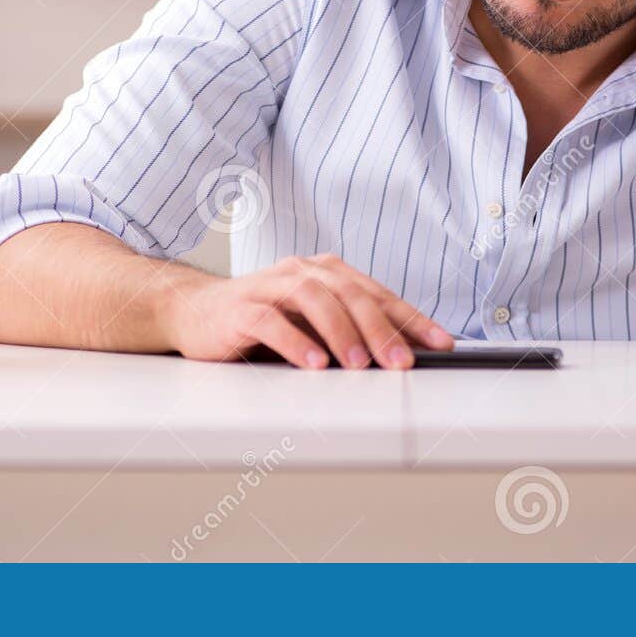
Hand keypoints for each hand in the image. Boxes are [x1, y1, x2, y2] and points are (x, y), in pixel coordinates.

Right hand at [161, 253, 455, 369]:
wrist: (196, 311)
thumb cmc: (261, 318)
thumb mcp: (312, 322)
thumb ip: (349, 330)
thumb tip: (402, 354)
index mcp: (325, 271)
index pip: (377, 293)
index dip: (410, 318)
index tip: (439, 343)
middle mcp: (301, 271)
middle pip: (350, 294)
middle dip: (381, 330)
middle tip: (402, 363)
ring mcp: (269, 286)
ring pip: (313, 299)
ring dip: (341, 333)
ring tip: (359, 365)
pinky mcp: (241, 308)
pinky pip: (271, 320)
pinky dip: (295, 341)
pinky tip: (313, 363)